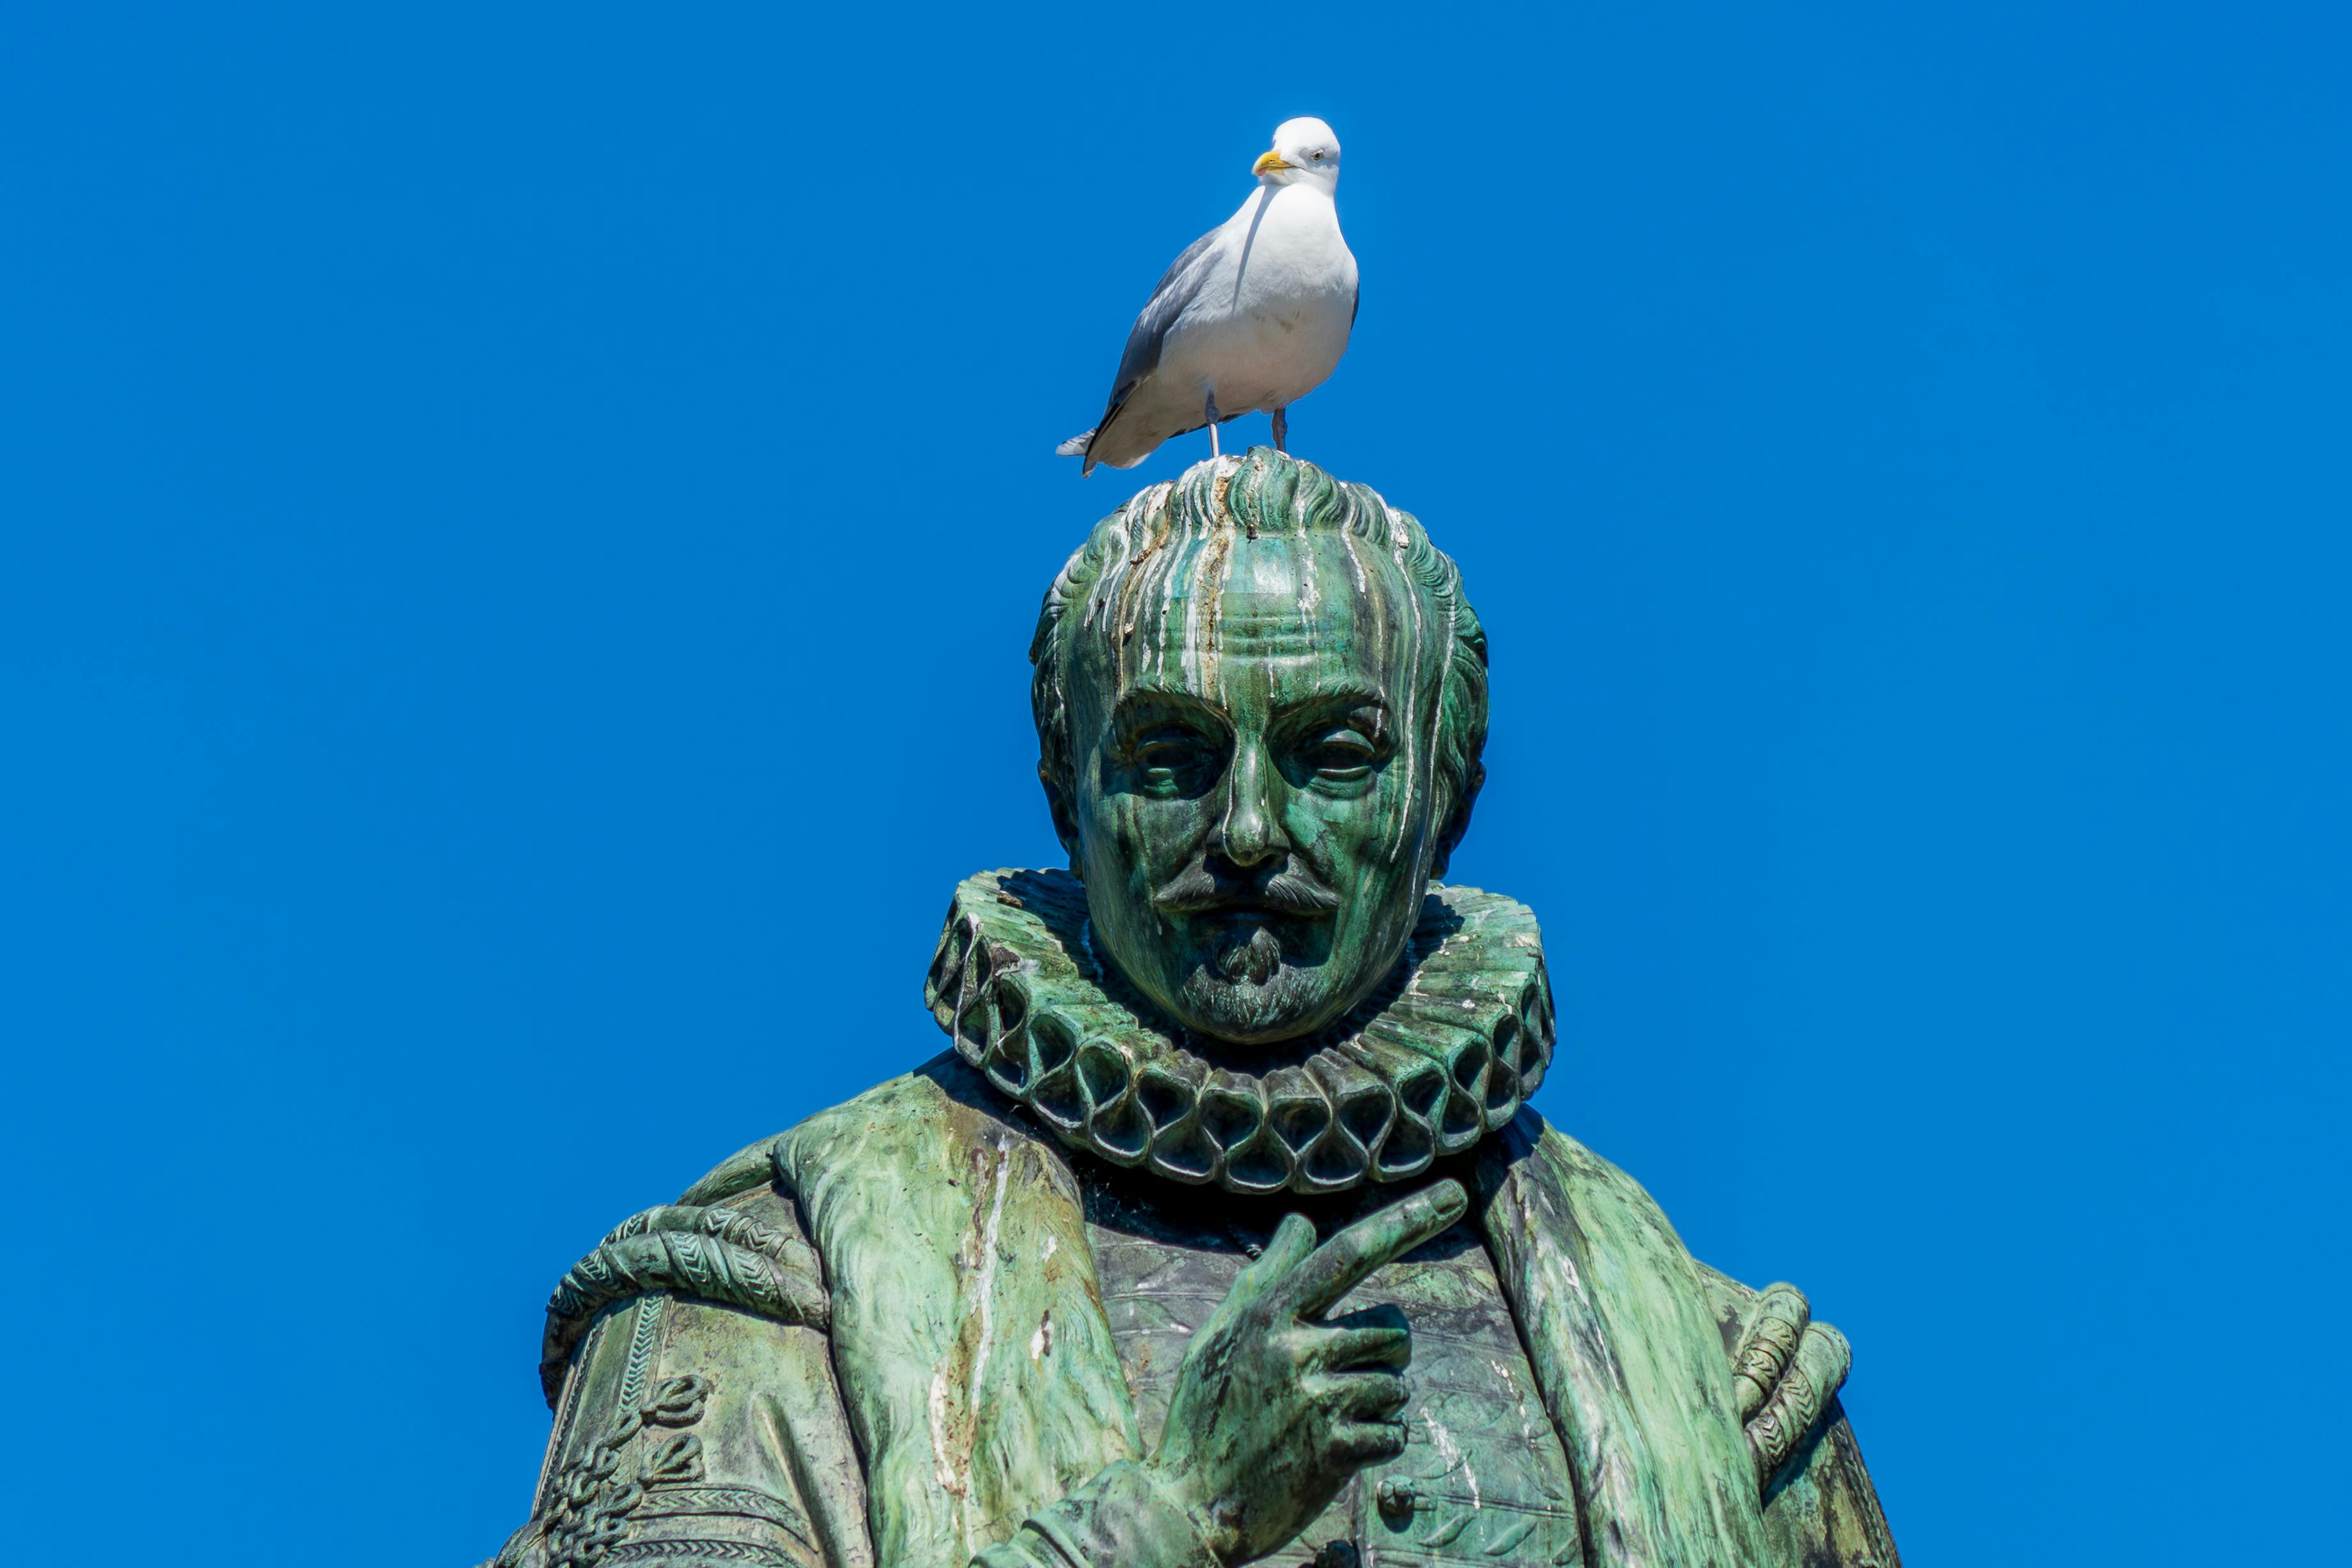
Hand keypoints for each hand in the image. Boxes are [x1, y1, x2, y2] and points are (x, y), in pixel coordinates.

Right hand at [1145, 1180, 1467, 1564]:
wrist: (1190, 1508)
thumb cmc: (1205, 1416)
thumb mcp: (1219, 1336)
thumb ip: (1265, 1278)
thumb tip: (1301, 1224)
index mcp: (1269, 1313)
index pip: (1350, 1253)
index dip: (1407, 1220)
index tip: (1456, 1193)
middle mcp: (1295, 1348)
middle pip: (1391, 1329)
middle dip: (1378, 1357)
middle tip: (1333, 1386)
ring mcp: (1316, 1400)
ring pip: (1397, 1383)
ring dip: (1376, 1404)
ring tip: (1324, 1421)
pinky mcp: (1334, 1450)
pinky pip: (1394, 1432)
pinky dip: (1376, 1444)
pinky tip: (1335, 1453)